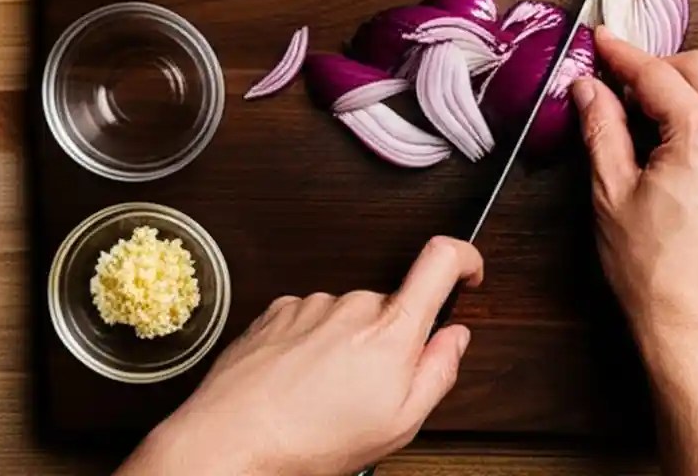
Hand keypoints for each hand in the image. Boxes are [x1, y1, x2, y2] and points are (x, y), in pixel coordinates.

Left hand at [116, 236, 483, 475]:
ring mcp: (313, 304)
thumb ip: (439, 371)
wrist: (230, 440)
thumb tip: (454, 338)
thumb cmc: (309, 440)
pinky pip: (312, 320)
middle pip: (392, 307)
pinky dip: (312, 346)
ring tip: (322, 394)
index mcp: (391, 331)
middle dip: (388, 340)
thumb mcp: (399, 423)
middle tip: (368, 389)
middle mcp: (353, 305)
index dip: (465, 258)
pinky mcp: (279, 310)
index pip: (441, 259)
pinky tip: (297, 382)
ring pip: (349, 317)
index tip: (467, 273)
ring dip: (346, 346)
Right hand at [571, 28, 697, 475]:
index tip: (602, 42)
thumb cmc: (654, 271)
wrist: (695, 321)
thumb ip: (601, 129)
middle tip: (622, 84)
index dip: (623, 55)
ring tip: (652, 108)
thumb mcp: (612, 193)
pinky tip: (684, 132)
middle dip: (660, 66)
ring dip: (693, 83)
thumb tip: (589, 88)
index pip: (658, 75)